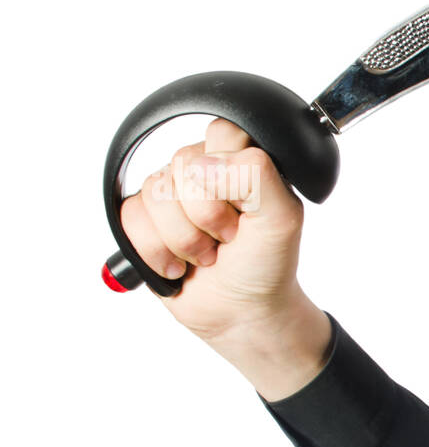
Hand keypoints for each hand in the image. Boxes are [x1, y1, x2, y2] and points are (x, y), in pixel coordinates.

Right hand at [118, 119, 331, 399]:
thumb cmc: (266, 265)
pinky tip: (179, 263)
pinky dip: (157, 251)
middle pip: (182, 166)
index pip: (221, 134)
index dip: (229, 178)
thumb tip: (207, 162)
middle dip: (207, 216)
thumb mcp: (281, 219)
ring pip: (154, 194)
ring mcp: (170, 193)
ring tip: (207, 254)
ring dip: (184, 239)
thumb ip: (258, 176)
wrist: (241, 312)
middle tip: (228, 238)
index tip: (245, 211)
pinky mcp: (142, 219)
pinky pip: (129, 217)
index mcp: (241, 158)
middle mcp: (202, 168)